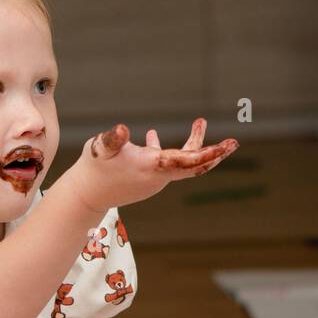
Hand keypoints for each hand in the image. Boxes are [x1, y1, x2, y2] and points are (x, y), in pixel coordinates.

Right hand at [63, 119, 238, 214]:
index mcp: (152, 166)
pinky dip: (168, 150)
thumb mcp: (100, 148)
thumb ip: (111, 139)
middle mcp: (158, 176)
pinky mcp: (146, 180)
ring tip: (200, 120)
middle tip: (233, 142)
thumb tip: (121, 129)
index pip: (188, 160)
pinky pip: (165, 164)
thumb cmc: (93, 169)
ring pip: (181, 164)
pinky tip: (152, 134)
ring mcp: (154, 180)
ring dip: (193, 144)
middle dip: (214, 153)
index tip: (228, 144)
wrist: (84, 197)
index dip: (209, 152)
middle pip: (194, 167)